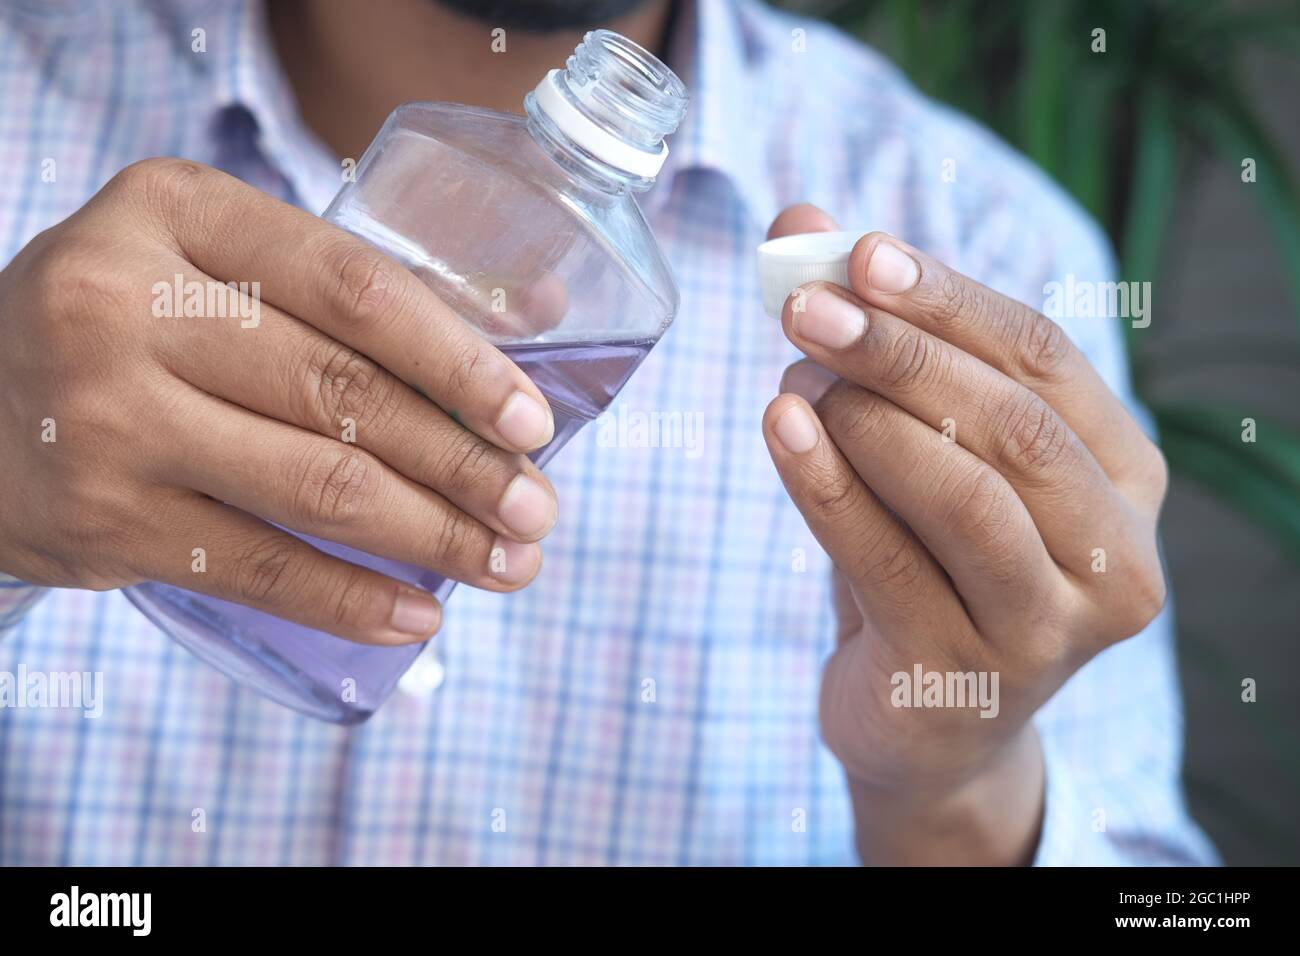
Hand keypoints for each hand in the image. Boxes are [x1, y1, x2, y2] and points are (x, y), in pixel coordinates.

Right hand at [0, 158, 558, 643]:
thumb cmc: (130, 323)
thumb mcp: (212, 260)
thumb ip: (347, 284)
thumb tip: (537, 312)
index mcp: (178, 212)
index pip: (354, 286)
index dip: (460, 359)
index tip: (531, 419)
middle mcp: (127, 305)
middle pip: (344, 395)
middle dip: (465, 464)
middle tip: (538, 507)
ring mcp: (107, 418)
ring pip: (315, 488)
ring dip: (433, 536)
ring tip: (507, 563)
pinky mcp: (102, 520)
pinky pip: (256, 569)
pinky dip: (350, 599)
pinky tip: (418, 613)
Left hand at [761, 206, 1167, 863]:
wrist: (927, 723)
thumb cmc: (928, 562)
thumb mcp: (918, 449)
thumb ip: (876, 338)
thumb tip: (799, 221)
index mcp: (1123, 476)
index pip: (1045, 359)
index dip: (949, 298)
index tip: (860, 252)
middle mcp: (1114, 555)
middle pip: (1012, 423)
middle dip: (900, 351)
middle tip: (803, 306)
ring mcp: (1046, 628)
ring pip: (964, 496)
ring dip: (865, 419)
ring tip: (791, 378)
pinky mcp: (963, 675)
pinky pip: (888, 562)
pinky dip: (826, 486)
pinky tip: (778, 429)